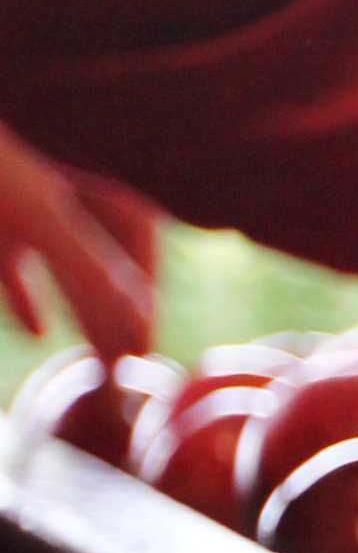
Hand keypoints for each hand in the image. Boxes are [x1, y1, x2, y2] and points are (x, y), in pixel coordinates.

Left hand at [0, 122, 155, 360]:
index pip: (139, 257)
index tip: (143, 352)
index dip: (142, 305)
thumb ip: (93, 265)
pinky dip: (29, 295)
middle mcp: (79, 190)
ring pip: (68, 267)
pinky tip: (38, 332)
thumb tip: (139, 317)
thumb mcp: (42, 213)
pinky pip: (20, 263)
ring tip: (95, 357)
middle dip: (115, 317)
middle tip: (123, 369)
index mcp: (107, 183)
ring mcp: (32, 200)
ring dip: (79, 311)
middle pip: (108, 265)